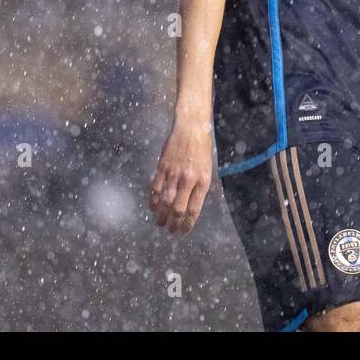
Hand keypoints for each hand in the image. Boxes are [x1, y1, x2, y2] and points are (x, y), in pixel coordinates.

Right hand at [149, 118, 212, 234]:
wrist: (191, 128)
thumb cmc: (201, 149)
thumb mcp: (206, 170)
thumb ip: (198, 189)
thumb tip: (188, 208)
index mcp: (202, 182)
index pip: (194, 210)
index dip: (187, 224)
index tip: (183, 231)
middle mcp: (188, 179)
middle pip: (178, 209)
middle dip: (173, 223)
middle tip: (169, 230)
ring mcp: (173, 173)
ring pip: (165, 201)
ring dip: (161, 215)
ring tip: (160, 223)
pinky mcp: (162, 167)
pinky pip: (155, 188)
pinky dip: (153, 201)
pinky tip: (153, 208)